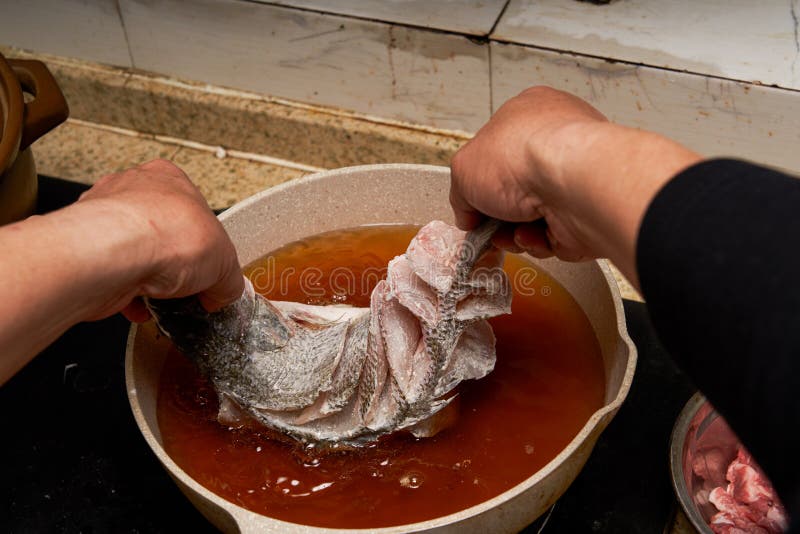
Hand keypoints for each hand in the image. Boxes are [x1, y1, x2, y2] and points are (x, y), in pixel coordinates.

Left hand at [76, 159, 242, 320]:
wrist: (113, 254)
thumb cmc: (164, 234)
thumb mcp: (225, 262)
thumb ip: (227, 280)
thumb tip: (224, 293)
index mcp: (170, 179)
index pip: (195, 212)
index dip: (206, 246)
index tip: (209, 269)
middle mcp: (133, 191)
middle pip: (163, 235)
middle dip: (175, 264)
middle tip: (187, 285)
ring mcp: (104, 218)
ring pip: (136, 256)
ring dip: (150, 281)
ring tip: (162, 297)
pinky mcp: (86, 249)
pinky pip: (113, 276)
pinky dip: (126, 295)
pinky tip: (139, 305)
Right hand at [450, 86, 607, 260]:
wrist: (573, 183)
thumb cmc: (526, 155)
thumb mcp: (463, 168)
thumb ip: (460, 193)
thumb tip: (467, 213)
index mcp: (528, 114)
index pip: (497, 151)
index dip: (480, 181)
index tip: (471, 203)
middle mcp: (557, 142)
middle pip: (515, 190)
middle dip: (499, 215)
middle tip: (490, 224)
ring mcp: (575, 177)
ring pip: (534, 218)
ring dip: (516, 232)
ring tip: (515, 231)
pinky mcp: (589, 210)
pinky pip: (555, 235)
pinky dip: (541, 241)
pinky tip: (537, 235)